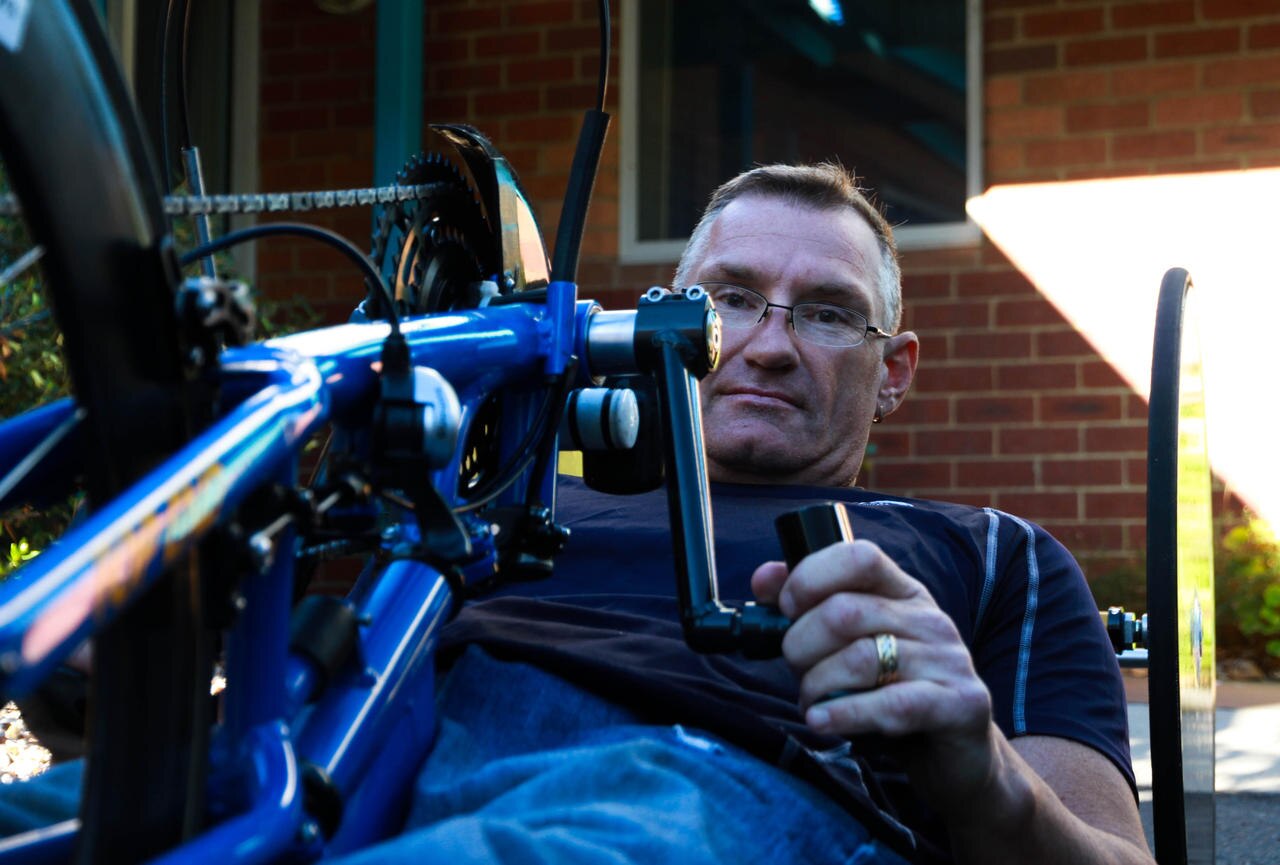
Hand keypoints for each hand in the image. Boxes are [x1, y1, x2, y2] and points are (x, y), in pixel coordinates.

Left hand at [751, 540, 998, 812]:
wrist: (956, 756)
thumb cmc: (891, 694)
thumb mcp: (850, 647)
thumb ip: (808, 610)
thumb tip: (763, 578)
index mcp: (903, 593)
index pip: (858, 557)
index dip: (810, 577)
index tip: (785, 608)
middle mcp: (929, 619)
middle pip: (845, 612)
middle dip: (801, 646)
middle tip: (797, 671)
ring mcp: (948, 660)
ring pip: (861, 659)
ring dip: (818, 686)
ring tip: (812, 703)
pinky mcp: (960, 703)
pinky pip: (892, 703)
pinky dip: (845, 713)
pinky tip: (822, 721)